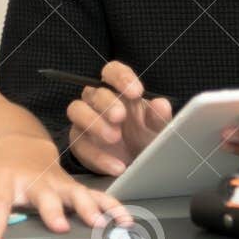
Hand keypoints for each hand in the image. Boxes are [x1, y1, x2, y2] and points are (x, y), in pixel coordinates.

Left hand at [0, 135, 129, 238]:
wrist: (21, 145)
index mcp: (4, 182)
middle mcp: (32, 183)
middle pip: (42, 197)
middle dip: (51, 211)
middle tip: (60, 225)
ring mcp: (55, 185)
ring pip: (74, 195)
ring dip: (87, 208)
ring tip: (100, 223)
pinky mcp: (73, 187)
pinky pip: (95, 196)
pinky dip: (112, 207)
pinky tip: (124, 219)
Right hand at [63, 60, 173, 175]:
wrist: (134, 166)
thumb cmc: (144, 139)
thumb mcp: (156, 130)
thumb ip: (159, 118)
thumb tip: (161, 104)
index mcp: (118, 91)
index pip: (112, 71)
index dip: (121, 77)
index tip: (136, 91)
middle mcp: (98, 102)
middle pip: (94, 91)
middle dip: (107, 102)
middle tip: (121, 116)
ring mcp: (85, 121)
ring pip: (77, 110)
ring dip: (94, 122)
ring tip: (114, 137)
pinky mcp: (79, 144)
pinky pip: (81, 145)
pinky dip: (99, 157)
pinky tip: (117, 166)